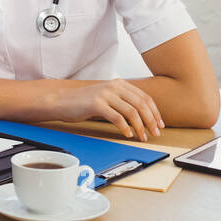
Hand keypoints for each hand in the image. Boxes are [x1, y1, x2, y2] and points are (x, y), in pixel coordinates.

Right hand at [50, 79, 164, 139]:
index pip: (144, 98)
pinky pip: (118, 118)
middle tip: (155, 133)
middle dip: (151, 121)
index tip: (159, 124)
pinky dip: (125, 128)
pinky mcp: (97, 104)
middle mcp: (113, 86)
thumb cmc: (83, 101)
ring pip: (132, 112)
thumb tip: (142, 114)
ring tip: (142, 136)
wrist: (61, 101)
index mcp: (118, 83)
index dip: (155, 112)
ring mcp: (105, 94)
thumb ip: (122, 99)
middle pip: (141, 105)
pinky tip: (127, 134)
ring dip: (140, 127)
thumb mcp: (106, 95)